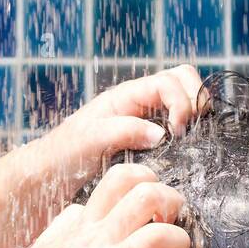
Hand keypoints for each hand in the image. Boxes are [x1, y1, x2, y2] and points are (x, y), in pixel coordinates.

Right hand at [0, 162, 189, 247]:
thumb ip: (65, 225)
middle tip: (173, 221)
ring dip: (179, 241)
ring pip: (162, 235)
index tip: (152, 203)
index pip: (120, 178)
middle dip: (172, 203)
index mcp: (80, 227)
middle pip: (148, 196)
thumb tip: (82, 210)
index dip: (147, 180)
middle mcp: (96, 242)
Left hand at [24, 64, 203, 197]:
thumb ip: (123, 132)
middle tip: (193, 130)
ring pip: (183, 94)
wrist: (52, 170)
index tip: (178, 132)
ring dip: (195, 108)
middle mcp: (139, 100)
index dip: (182, 103)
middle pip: (182, 78)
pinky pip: (177, 118)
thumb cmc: (66, 152)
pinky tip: (184, 147)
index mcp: (126, 95)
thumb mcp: (90, 140)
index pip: (168, 82)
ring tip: (192, 135)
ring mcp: (145, 114)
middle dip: (196, 98)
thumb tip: (160, 133)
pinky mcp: (148, 133)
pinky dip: (189, 124)